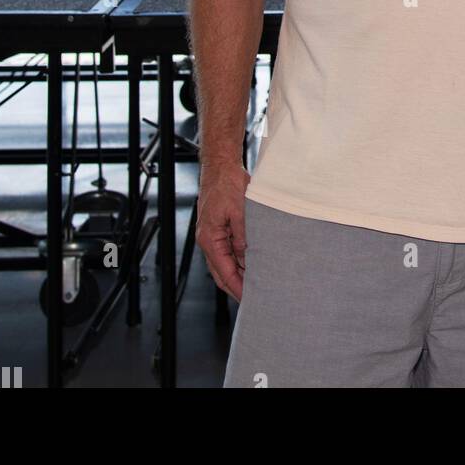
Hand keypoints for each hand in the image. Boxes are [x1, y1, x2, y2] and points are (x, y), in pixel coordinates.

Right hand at [196, 163, 250, 300]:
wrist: (221, 165)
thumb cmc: (226, 183)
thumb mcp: (240, 212)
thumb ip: (243, 237)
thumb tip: (248, 259)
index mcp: (209, 238)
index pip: (223, 272)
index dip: (237, 287)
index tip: (249, 298)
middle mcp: (208, 239)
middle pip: (221, 272)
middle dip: (237, 286)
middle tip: (255, 297)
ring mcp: (213, 234)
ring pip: (225, 262)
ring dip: (239, 273)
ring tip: (257, 283)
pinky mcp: (219, 228)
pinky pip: (228, 250)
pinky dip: (239, 259)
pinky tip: (252, 263)